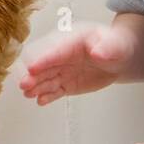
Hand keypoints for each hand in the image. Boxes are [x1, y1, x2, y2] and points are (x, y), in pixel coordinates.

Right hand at [19, 23, 134, 103]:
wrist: (119, 57)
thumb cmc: (114, 45)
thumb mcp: (114, 43)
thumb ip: (106, 48)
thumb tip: (98, 53)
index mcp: (71, 42)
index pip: (54, 52)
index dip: (43, 61)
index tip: (32, 68)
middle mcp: (62, 57)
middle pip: (43, 67)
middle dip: (32, 76)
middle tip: (24, 85)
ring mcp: (63, 71)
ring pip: (46, 80)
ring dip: (36, 87)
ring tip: (28, 94)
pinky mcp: (67, 84)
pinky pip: (55, 91)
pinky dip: (47, 96)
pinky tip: (40, 101)